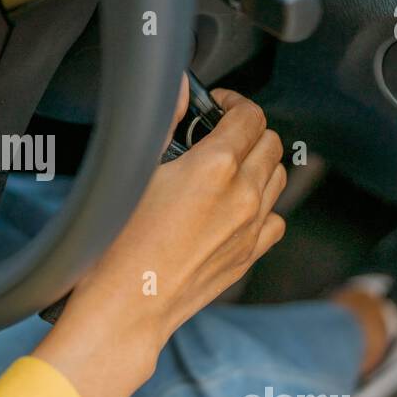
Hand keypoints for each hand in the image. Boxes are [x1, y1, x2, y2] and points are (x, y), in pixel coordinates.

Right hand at [37, 81, 287, 396]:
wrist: (125, 308)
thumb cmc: (117, 246)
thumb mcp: (133, 170)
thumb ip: (162, 121)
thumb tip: (178, 87)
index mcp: (216, 167)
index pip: (250, 115)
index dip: (233, 102)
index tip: (217, 106)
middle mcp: (243, 196)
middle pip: (270, 142)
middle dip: (248, 130)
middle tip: (219, 133)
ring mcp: (251, 229)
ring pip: (278, 177)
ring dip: (258, 163)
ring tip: (227, 167)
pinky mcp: (249, 256)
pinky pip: (275, 218)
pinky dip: (262, 204)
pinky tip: (234, 206)